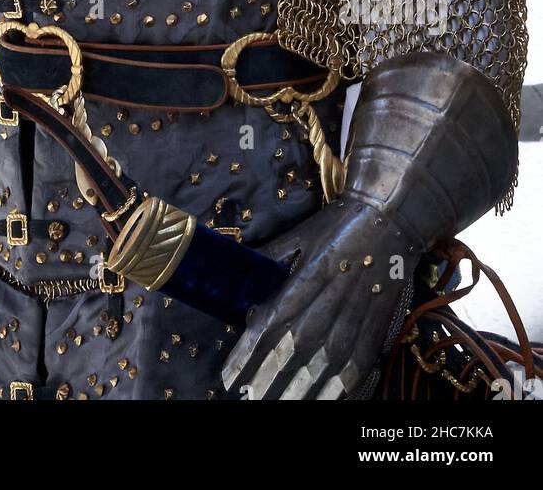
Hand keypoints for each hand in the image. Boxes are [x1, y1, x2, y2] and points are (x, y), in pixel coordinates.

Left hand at [221, 197, 410, 399]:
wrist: (391, 215)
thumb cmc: (341, 222)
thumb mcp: (302, 233)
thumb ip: (273, 255)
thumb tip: (242, 268)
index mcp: (309, 274)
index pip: (271, 321)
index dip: (249, 352)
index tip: (230, 376)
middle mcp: (332, 298)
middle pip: (295, 346)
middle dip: (270, 377)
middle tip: (249, 399)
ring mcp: (358, 313)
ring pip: (326, 361)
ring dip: (302, 388)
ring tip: (280, 406)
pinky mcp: (379, 322)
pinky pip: (359, 361)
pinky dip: (341, 385)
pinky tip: (325, 399)